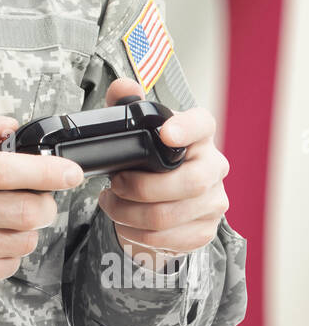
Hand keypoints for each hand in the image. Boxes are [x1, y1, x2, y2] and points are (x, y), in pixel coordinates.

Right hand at [0, 102, 83, 303]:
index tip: (70, 171)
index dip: (45, 170)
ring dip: (28, 229)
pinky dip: (10, 252)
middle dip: (46, 204)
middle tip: (41, 199)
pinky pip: (7, 264)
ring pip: (21, 239)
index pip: (3, 170)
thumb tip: (10, 124)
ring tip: (10, 220)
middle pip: (23, 209)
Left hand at [95, 77, 229, 272]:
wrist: (161, 203)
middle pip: (189, 182)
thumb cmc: (150, 160)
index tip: (165, 133)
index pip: (203, 124)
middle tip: (115, 185)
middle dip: (142, 188)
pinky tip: (125, 222)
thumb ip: (126, 105)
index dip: (187, 128)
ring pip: (171, 215)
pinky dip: (137, 234)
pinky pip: (169, 238)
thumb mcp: (136, 131)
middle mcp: (213, 167)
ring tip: (111, 204)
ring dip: (130, 213)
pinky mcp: (204, 230)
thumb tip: (122, 87)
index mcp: (199, 136)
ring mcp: (213, 201)